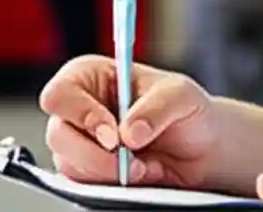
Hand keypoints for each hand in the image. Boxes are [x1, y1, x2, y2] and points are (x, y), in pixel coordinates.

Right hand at [39, 55, 220, 188]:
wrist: (204, 150)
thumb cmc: (187, 110)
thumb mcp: (181, 95)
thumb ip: (156, 108)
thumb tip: (129, 132)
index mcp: (91, 77)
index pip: (61, 93)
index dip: (80, 115)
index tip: (112, 135)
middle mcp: (80, 109)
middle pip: (58, 134)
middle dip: (94, 154)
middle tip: (128, 160)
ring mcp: (82, 143)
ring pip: (68, 164)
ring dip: (105, 172)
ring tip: (140, 168)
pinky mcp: (90, 173)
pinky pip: (83, 185)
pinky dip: (110, 186)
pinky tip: (137, 177)